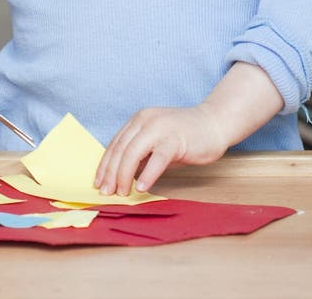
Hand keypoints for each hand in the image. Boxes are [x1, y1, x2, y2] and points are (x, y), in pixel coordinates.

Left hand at [94, 105, 228, 195]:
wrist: (213, 124)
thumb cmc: (184, 136)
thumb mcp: (156, 141)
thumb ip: (140, 153)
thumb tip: (120, 176)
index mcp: (139, 119)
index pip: (115, 144)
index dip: (105, 165)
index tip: (98, 183)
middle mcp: (146, 120)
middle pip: (121, 149)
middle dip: (111, 173)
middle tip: (106, 192)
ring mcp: (160, 128)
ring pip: (133, 153)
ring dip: (124, 176)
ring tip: (122, 193)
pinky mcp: (176, 139)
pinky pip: (157, 159)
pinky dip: (147, 175)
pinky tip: (141, 187)